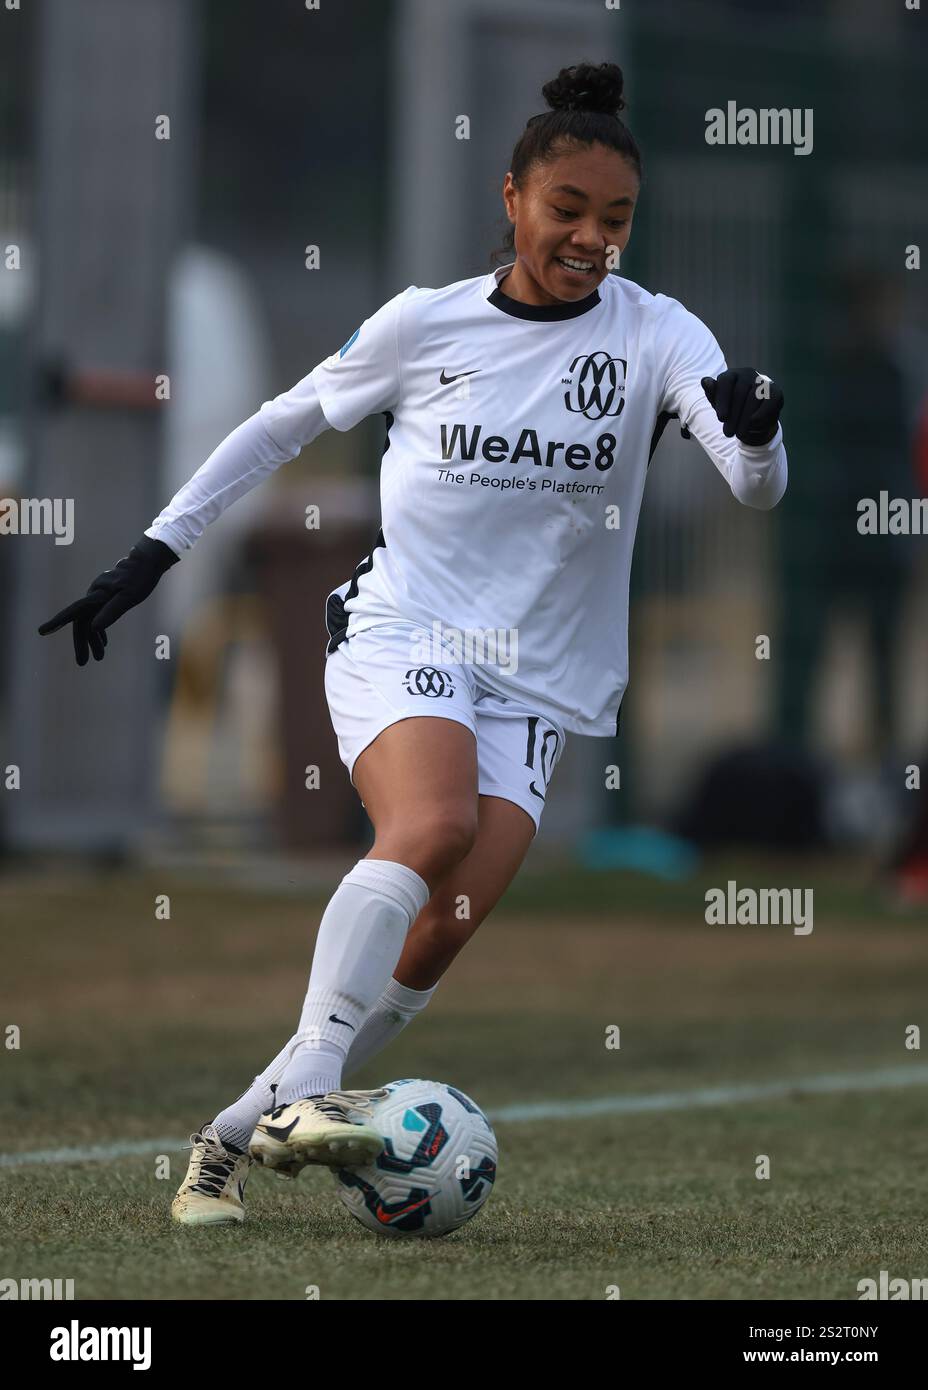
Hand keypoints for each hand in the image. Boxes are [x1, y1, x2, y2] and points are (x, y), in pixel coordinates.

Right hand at [37, 535, 179, 665]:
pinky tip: (104, 641)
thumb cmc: (139, 579)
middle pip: (82, 622)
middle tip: (83, 663)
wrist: (147, 562)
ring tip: (98, 658)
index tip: (42, 631)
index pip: (73, 612)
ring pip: (91, 620)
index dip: (57, 622)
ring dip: (93, 639)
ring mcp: (99, 597)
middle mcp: (93, 596)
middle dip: (81, 643)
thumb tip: (94, 628)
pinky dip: (100, 629)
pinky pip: (98, 616)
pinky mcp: (106, 597)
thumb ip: (111, 612)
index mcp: (96, 596)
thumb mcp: (128, 598)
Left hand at [701, 367, 783, 446]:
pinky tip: (753, 424)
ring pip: (755, 397)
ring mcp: (762, 381)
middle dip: (733, 415)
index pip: (725, 381)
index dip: (723, 400)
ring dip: (746, 418)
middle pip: (740, 392)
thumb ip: (712, 394)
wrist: (751, 421)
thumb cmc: (731, 410)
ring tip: (739, 435)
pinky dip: (762, 414)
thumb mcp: (719, 405)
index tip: (721, 419)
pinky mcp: (775, 391)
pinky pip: (770, 401)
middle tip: (728, 433)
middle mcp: (747, 374)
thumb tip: (705, 381)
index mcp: (731, 375)